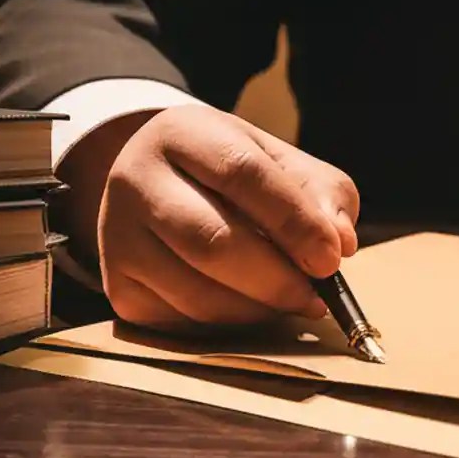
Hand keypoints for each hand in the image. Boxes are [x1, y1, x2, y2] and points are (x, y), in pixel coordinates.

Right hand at [94, 104, 358, 330]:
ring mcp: (117, 237)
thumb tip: (340, 242)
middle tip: (316, 296)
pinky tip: (250, 305)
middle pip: (211, 242)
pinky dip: (230, 324)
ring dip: (258, 309)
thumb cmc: (230, 174)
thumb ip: (320, 193)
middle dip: (276, 279)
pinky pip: (183, 322)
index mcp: (182, 133)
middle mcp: (135, 180)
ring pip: (197, 293)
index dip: (292, 220)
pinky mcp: (118, 287)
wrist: (155, 184)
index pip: (240, 173)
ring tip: (289, 300)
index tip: (331, 258)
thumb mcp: (278, 161)